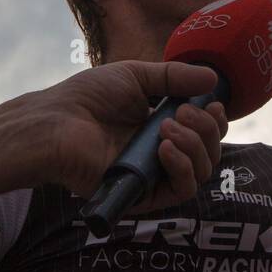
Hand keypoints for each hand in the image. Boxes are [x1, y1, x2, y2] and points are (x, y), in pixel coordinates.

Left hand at [28, 61, 225, 211]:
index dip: (214, 119)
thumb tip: (214, 77)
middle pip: (209, 152)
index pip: (204, 131)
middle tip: (183, 112)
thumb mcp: (136, 76)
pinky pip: (181, 191)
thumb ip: (175, 77)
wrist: (57, 122)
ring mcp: (154, 175)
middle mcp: (161, 152)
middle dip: (206, 129)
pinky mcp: (144, 195)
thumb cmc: (88, 97)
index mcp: (161, 125)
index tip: (210, 103)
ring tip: (167, 127)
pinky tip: (165, 148)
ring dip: (195, 145)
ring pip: (201, 172)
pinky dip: (182, 167)